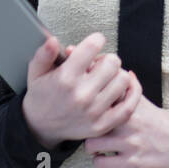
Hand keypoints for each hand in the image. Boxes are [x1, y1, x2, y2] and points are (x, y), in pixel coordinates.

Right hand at [22, 33, 141, 149]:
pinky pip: (128, 107)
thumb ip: (44, 54)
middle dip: (107, 58)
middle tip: (100, 63)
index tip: (95, 42)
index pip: (92, 47)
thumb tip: (53, 40)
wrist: (41, 128)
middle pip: (112, 62)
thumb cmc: (41, 96)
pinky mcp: (102, 125)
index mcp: (65, 78)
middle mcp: (81, 94)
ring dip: (118, 75)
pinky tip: (126, 86)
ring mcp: (93, 111)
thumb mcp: (36, 72)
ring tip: (107, 77)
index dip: (96, 40)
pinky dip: (132, 93)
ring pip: (123, 80)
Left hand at [84, 91, 168, 167]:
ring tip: (96, 146)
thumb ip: (133, 91)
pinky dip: (99, 162)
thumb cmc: (161, 125)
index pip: (103, 95)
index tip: (86, 100)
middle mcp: (130, 122)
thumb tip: (126, 73)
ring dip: (91, 146)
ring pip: (91, 144)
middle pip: (92, 118)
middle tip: (88, 128)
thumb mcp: (147, 104)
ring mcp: (130, 143)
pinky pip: (101, 163)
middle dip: (86, 124)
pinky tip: (104, 158)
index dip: (91, 96)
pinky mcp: (132, 163)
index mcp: (132, 105)